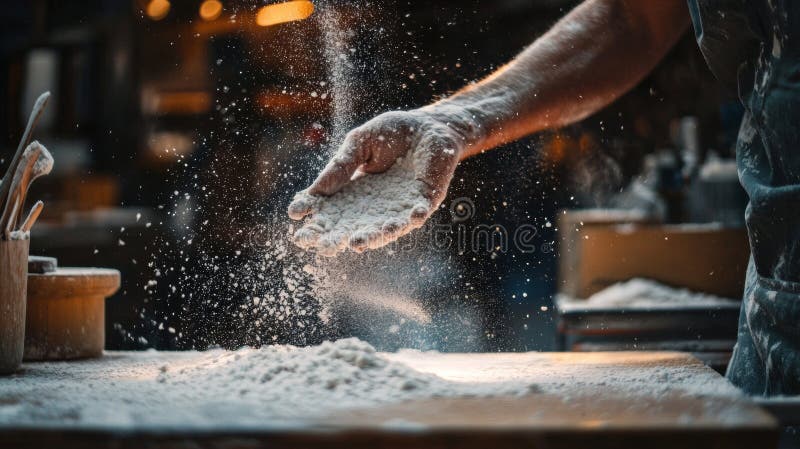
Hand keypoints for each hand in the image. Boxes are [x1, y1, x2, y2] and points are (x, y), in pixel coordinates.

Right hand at [288, 108, 468, 250]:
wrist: (430, 125)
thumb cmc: (393, 133)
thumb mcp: (359, 144)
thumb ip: (341, 166)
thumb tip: (315, 192)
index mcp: (356, 193)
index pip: (332, 210)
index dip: (315, 215)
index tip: (296, 218)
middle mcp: (377, 207)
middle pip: (353, 227)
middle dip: (337, 237)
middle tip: (321, 245)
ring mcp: (401, 208)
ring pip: (383, 229)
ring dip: (371, 237)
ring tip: (356, 243)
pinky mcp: (424, 202)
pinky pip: (416, 215)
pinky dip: (410, 219)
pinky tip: (400, 222)